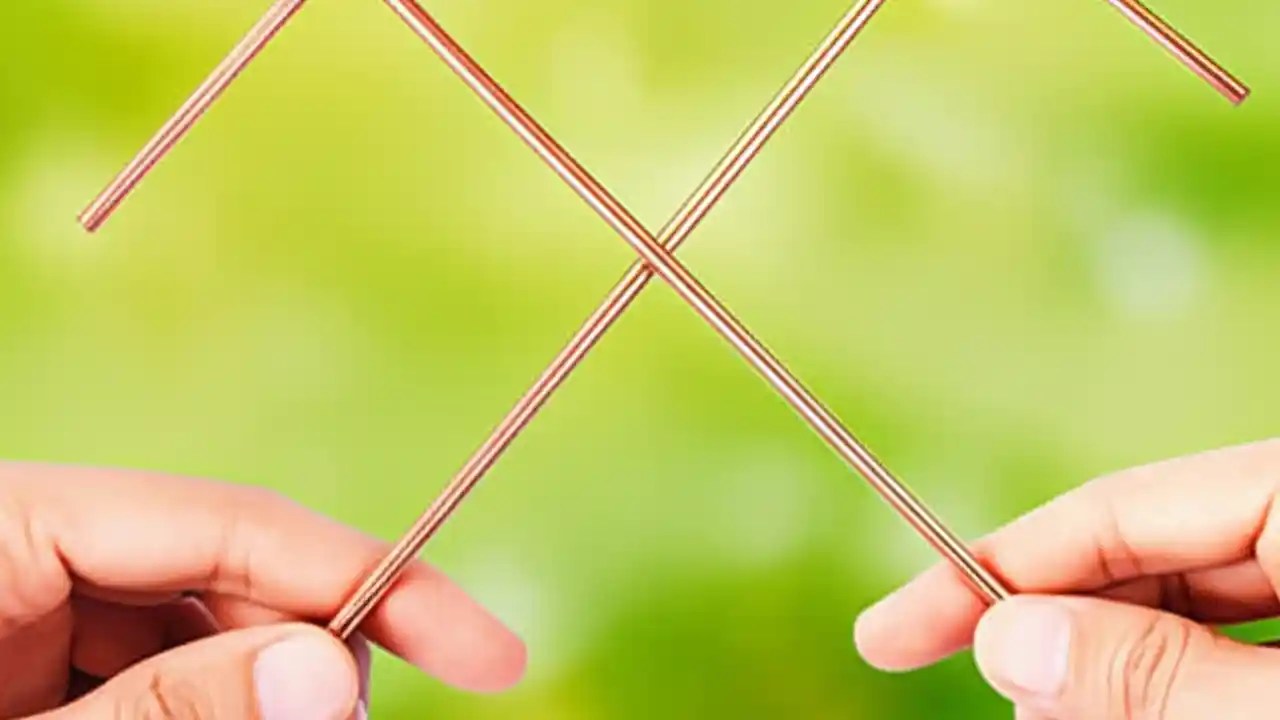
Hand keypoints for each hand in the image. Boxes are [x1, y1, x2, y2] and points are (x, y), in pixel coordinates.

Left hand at [0, 463, 525, 718]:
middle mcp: (24, 550)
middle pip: (228, 574)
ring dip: (271, 687)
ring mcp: (25, 613)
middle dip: (314, 652)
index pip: (236, 521)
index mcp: (0, 523)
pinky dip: (218, 706)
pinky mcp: (34, 672)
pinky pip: (158, 671)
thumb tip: (326, 673)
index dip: (374, 580)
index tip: (491, 651)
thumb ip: (165, 709)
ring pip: (203, 629)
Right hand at [855, 438, 1279, 719]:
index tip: (891, 632)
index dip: (988, 571)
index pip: (1109, 511)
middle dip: (1051, 630)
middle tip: (978, 693)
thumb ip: (1156, 671)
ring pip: (1188, 609)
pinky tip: (1121, 713)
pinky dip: (1171, 686)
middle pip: (1142, 558)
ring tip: (1041, 719)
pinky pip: (1233, 647)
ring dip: (1105, 668)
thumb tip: (1011, 641)